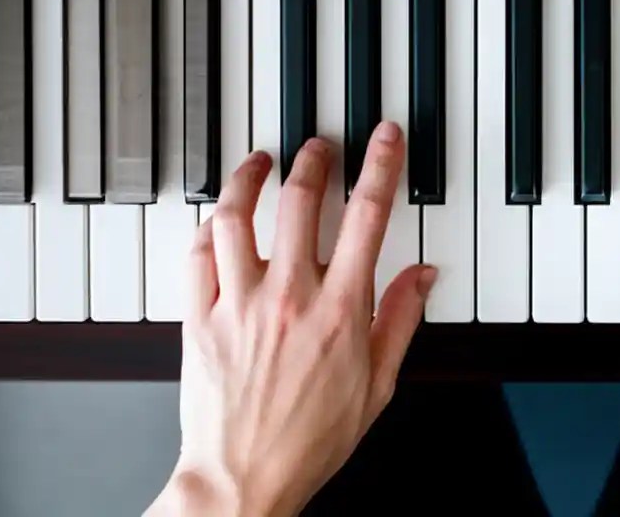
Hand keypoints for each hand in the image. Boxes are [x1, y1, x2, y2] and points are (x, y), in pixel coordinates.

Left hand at [145, 124, 435, 516]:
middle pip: (300, 201)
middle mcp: (289, 296)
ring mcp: (239, 303)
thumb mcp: (378, 385)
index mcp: (340, 311)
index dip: (382, 167)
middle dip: (314, 161)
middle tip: (319, 147)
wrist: (244, 480)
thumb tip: (422, 278)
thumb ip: (400, 322)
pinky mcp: (200, 318)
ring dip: (250, 178)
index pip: (368, 217)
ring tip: (260, 163)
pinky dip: (209, 226)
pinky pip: (197, 254)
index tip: (385, 139)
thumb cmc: (310, 441)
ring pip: (237, 216)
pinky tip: (220, 218)